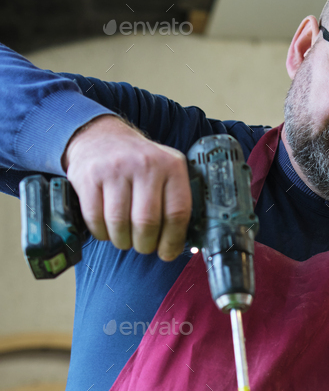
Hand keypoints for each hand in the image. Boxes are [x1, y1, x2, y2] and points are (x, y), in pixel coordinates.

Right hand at [63, 115, 191, 260]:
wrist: (101, 136)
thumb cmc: (139, 164)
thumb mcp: (166, 171)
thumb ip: (175, 202)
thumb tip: (178, 245)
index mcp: (171, 166)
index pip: (177, 213)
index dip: (172, 241)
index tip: (167, 253)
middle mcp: (145, 165)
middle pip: (147, 223)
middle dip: (145, 245)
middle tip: (143, 246)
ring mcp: (114, 169)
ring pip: (119, 224)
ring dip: (122, 241)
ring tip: (125, 238)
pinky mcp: (89, 176)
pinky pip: (95, 219)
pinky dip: (101, 233)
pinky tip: (107, 229)